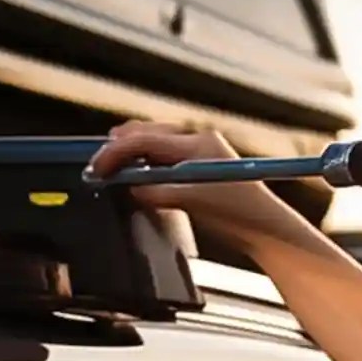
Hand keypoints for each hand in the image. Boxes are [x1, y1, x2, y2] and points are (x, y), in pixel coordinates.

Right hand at [86, 120, 258, 214]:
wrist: (264, 227)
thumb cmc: (237, 213)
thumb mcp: (191, 202)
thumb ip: (157, 191)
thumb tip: (130, 185)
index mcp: (196, 143)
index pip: (145, 139)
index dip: (116, 153)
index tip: (97, 168)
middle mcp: (197, 140)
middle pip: (146, 133)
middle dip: (119, 147)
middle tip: (98, 165)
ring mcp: (198, 150)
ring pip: (153, 142)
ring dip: (130, 153)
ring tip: (111, 167)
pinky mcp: (198, 164)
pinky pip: (162, 155)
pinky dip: (144, 161)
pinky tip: (135, 173)